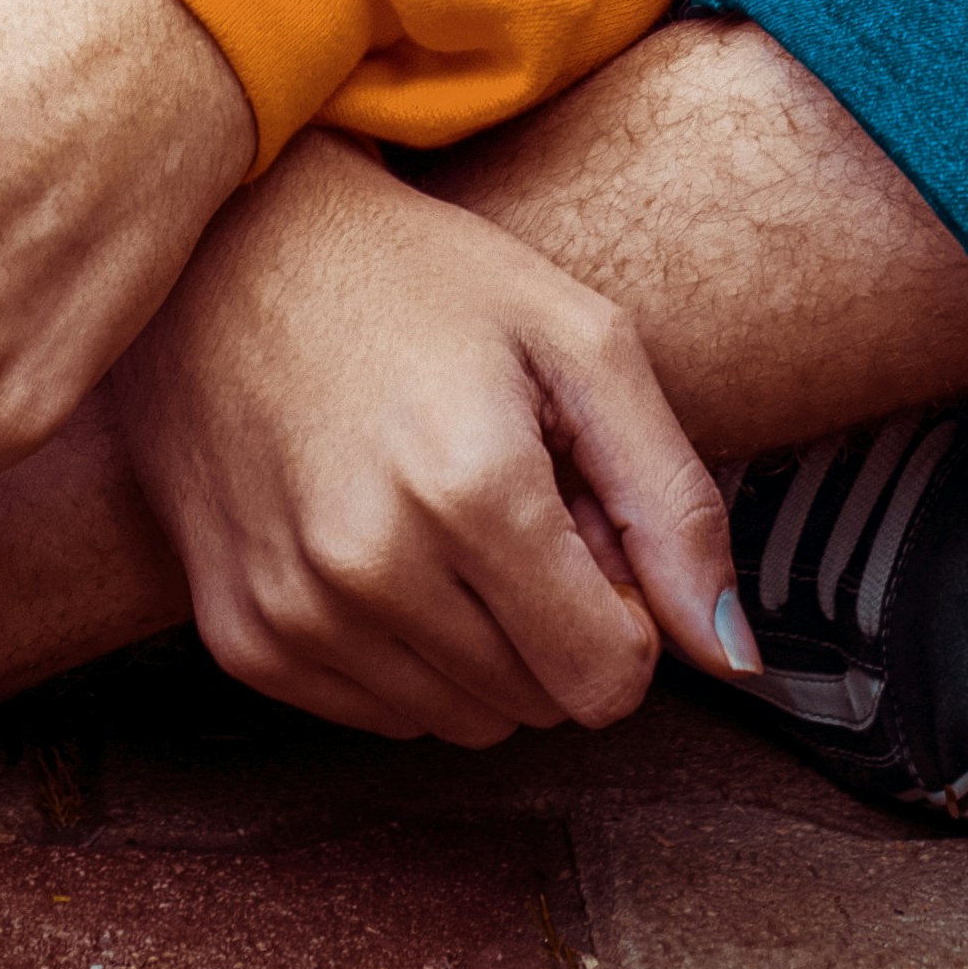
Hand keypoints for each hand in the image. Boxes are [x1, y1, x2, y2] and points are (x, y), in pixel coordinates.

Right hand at [115, 132, 755, 743]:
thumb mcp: (579, 341)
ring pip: (462, 722)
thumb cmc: (420, 279)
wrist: (233, 245)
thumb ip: (673, 501)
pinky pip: (378, 714)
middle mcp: (372, 570)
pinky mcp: (243, 636)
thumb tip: (734, 651)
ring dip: (480, 642)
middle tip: (510, 498)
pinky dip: (402, 650)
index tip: (583, 520)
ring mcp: (297, 611)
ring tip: (441, 514)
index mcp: (472, 491)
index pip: (610, 680)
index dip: (623, 607)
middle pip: (540, 705)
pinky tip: (377, 541)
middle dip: (554, 619)